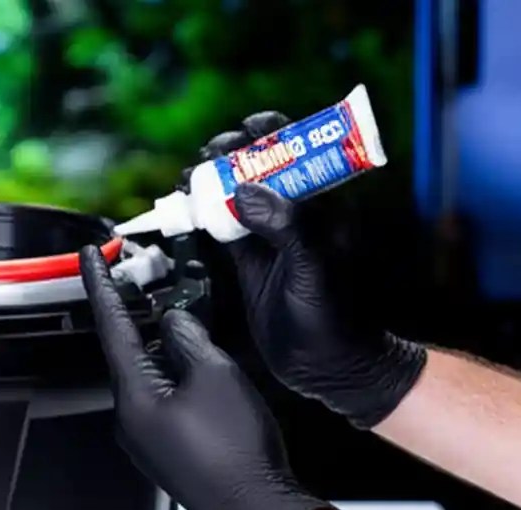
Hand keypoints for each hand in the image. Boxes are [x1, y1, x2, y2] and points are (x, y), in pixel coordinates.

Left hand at [80, 246, 342, 509]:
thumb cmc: (239, 450)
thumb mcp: (215, 375)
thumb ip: (187, 338)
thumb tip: (172, 321)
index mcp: (133, 396)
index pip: (112, 326)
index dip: (102, 285)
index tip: (91, 257)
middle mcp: (129, 419)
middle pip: (130, 351)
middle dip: (143, 317)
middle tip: (153, 283)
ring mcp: (145, 437)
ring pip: (149, 376)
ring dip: (167, 350)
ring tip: (193, 330)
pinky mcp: (165, 449)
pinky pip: (162, 399)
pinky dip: (176, 376)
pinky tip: (201, 370)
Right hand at [199, 115, 427, 427]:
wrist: (327, 366)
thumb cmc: (336, 319)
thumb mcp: (315, 267)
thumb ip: (288, 225)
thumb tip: (246, 191)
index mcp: (322, 204)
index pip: (296, 149)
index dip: (270, 133)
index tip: (242, 131)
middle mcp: (294, 212)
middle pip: (257, 166)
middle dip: (228, 155)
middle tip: (206, 160)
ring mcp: (268, 234)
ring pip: (234, 192)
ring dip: (209, 181)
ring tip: (188, 182)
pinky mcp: (248, 258)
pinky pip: (220, 224)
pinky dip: (200, 213)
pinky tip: (184, 209)